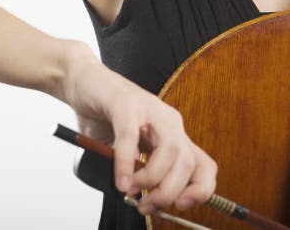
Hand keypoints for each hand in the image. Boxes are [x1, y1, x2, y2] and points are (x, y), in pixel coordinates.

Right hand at [60, 43, 216, 213]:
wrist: (85, 83)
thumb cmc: (106, 118)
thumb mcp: (129, 151)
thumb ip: (138, 172)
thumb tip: (142, 202)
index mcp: (174, 135)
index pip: (204, 165)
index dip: (200, 189)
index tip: (180, 206)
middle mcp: (169, 122)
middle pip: (188, 162)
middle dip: (169, 191)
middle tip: (147, 205)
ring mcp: (150, 110)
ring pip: (170, 150)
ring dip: (152, 178)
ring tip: (131, 190)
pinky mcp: (126, 104)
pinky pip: (131, 137)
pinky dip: (127, 164)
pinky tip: (121, 180)